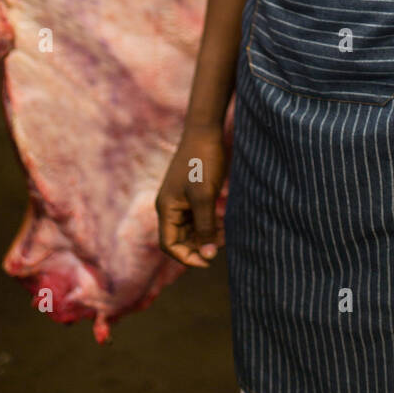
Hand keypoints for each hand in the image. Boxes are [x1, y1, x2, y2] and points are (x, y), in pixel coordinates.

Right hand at [156, 125, 226, 269]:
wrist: (206, 131)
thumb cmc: (202, 161)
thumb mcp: (204, 196)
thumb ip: (205, 227)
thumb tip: (208, 256)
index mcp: (167, 209)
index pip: (169, 245)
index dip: (187, 257)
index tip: (209, 261)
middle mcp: (170, 207)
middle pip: (180, 239)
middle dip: (199, 247)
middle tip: (222, 247)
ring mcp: (181, 200)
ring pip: (191, 229)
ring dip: (206, 236)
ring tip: (226, 236)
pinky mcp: (192, 194)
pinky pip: (198, 218)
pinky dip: (210, 224)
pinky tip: (224, 225)